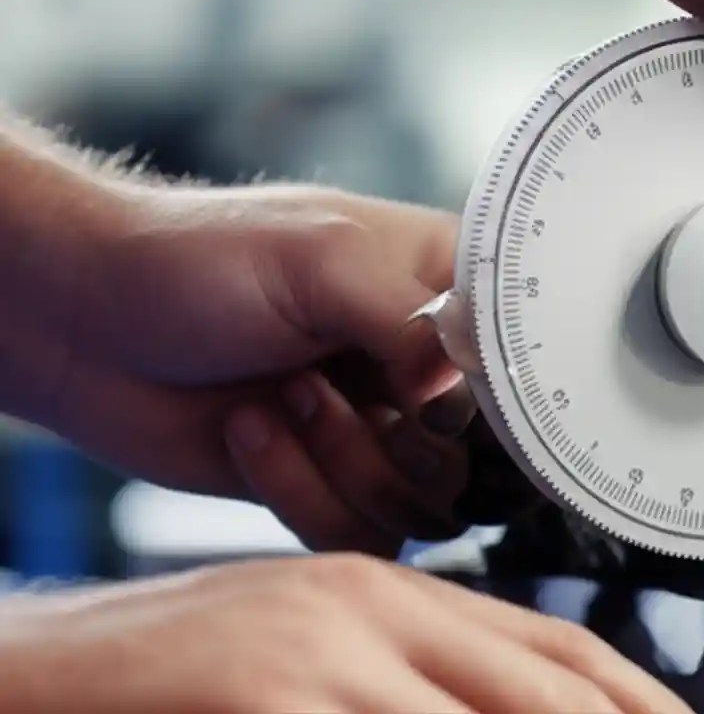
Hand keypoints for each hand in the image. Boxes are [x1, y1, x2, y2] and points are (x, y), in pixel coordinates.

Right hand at [0, 554, 692, 712]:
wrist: (51, 662)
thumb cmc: (186, 674)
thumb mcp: (322, 663)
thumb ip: (417, 690)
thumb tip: (505, 712)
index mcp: (393, 594)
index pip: (557, 646)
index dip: (640, 698)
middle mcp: (371, 605)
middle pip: (546, 686)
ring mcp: (320, 644)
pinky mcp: (266, 686)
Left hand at [43, 183, 476, 555]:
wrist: (88, 323)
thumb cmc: (200, 260)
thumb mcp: (322, 259)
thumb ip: (414, 323)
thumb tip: (462, 393)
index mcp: (441, 290)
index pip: (524, 359)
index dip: (493, 391)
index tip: (438, 390)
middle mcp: (421, 367)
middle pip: (481, 454)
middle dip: (400, 436)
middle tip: (332, 383)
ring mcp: (378, 431)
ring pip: (423, 504)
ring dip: (341, 459)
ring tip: (283, 398)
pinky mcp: (328, 485)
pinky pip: (362, 535)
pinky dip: (302, 493)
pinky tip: (253, 432)